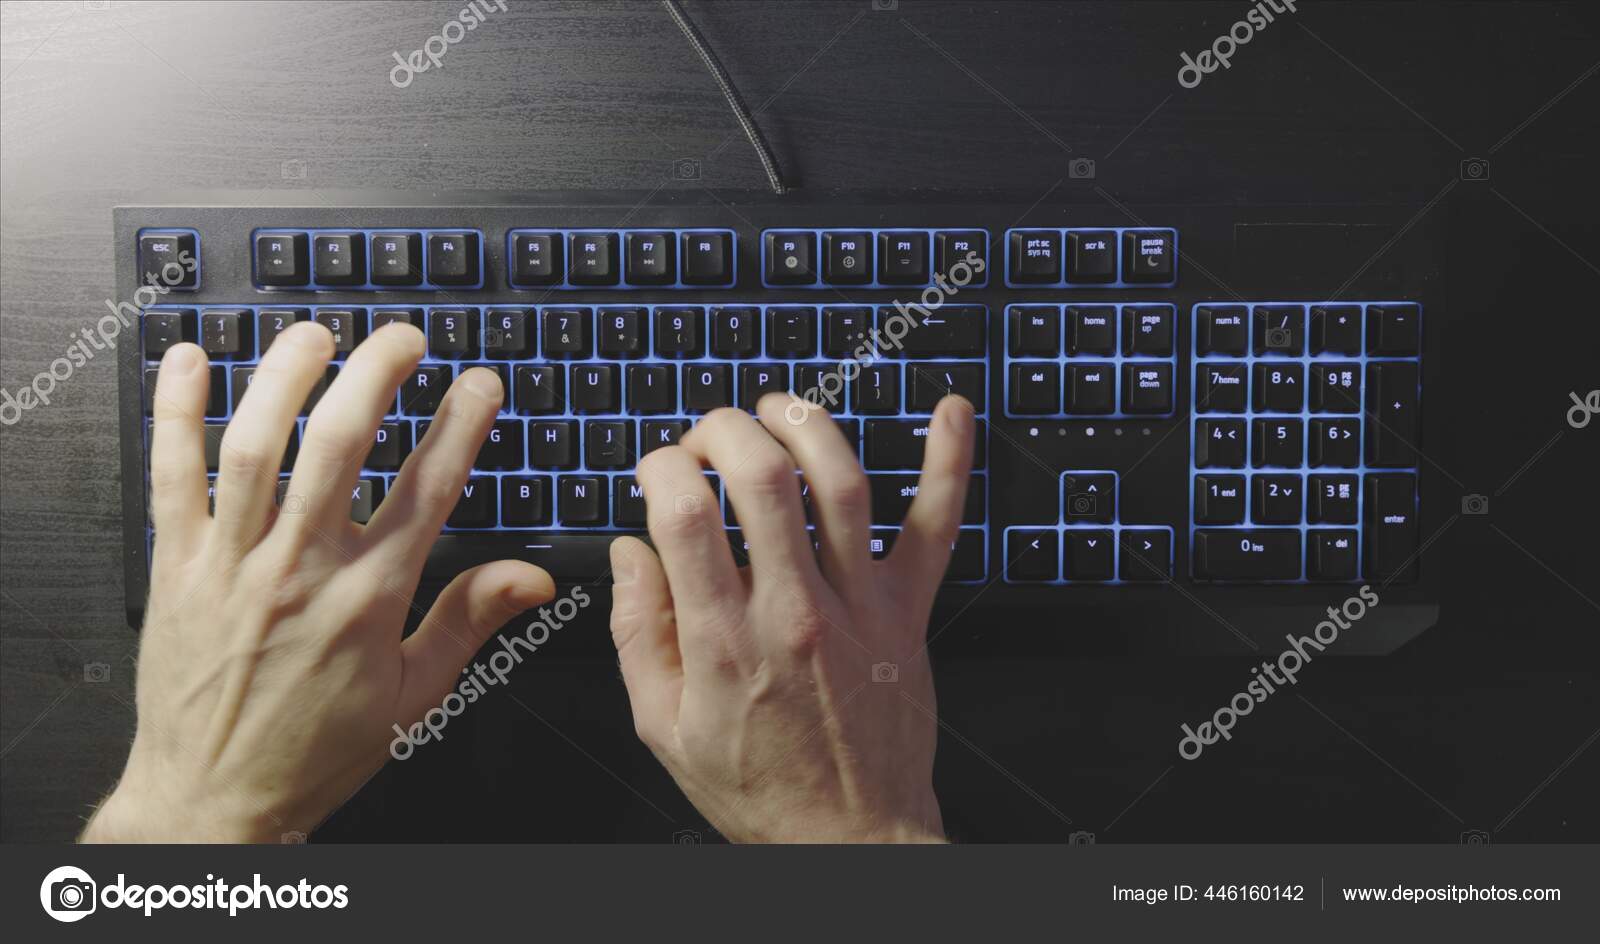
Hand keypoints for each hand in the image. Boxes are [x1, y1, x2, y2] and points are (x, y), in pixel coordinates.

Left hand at [84, 322, 553, 841]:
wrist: (212, 802)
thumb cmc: (312, 750)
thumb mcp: (413, 696)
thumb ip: (471, 621)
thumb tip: (534, 578)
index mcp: (367, 600)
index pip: (427, 489)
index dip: (461, 424)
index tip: (479, 385)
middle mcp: (298, 571)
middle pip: (340, 445)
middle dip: (377, 374)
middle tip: (403, 338)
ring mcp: (231, 564)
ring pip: (257, 446)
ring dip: (287, 376)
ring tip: (316, 334)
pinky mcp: (175, 567)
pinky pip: (171, 475)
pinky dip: (175, 413)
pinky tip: (190, 362)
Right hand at [607, 393, 974, 842]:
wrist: (849, 839)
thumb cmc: (757, 787)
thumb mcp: (663, 728)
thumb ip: (636, 633)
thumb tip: (628, 552)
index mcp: (724, 641)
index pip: (684, 513)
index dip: (660, 467)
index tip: (655, 469)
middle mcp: (796, 611)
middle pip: (762, 478)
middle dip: (723, 430)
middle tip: (708, 435)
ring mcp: (861, 606)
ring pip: (842, 482)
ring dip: (806, 423)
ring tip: (777, 406)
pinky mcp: (909, 610)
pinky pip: (937, 524)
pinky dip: (948, 461)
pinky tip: (950, 411)